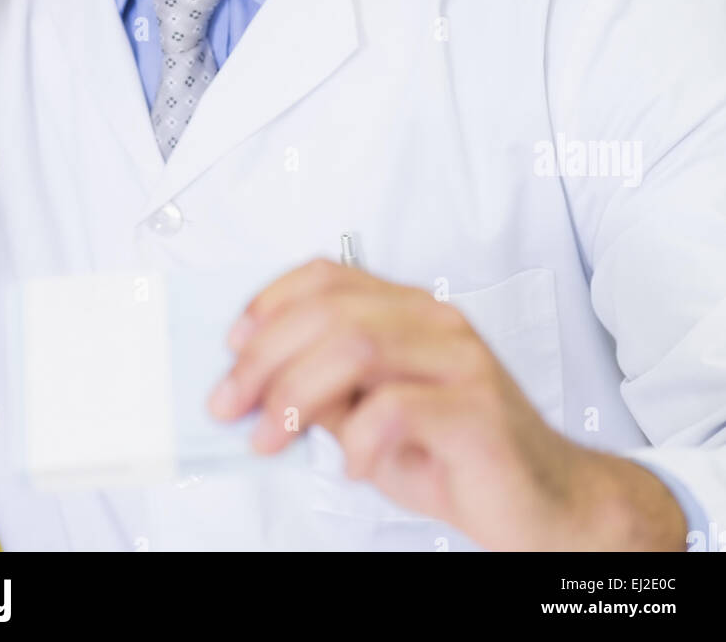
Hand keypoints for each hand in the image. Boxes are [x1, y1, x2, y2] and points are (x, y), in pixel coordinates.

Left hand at [208, 259, 687, 550]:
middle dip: (265, 358)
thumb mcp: (373, 418)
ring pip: (356, 345)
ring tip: (273, 437)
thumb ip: (327, 393)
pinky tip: (352, 464)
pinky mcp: (476, 409)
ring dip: (296, 393)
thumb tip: (257, 384)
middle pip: (329, 310)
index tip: (231, 348)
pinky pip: (397, 409)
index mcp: (409, 310)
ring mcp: (459, 360)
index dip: (268, 303)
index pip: (327, 276)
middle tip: (231, 405)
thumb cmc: (458, 455)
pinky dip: (358, 440)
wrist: (546, 501)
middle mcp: (435, 322)